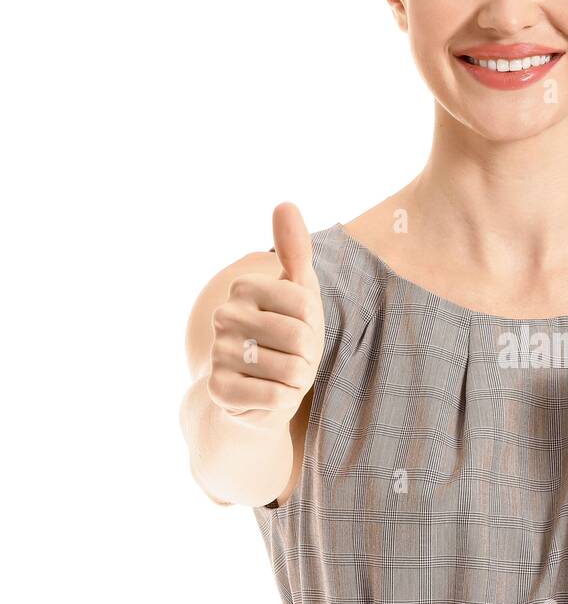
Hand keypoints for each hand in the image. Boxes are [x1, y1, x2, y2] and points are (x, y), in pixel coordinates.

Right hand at [207, 201, 324, 429]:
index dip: (314, 325)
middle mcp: (224, 316)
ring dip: (298, 379)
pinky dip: (284, 400)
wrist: (259, 390)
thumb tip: (285, 204)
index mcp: (244, 287)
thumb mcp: (298, 293)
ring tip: (284, 376)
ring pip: (291, 368)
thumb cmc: (285, 337)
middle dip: (308, 354)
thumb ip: (294, 250)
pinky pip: (276, 397)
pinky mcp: (219, 391)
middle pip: (299, 336)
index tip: (300, 330)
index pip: (306, 304)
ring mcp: (218, 354)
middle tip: (294, 358)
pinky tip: (271, 395)